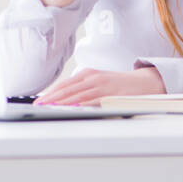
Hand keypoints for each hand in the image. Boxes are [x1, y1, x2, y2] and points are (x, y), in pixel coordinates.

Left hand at [33, 66, 165, 105]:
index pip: (65, 84)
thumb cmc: (119, 84)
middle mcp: (93, 77)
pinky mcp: (111, 94)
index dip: (50, 92)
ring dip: (62, 102)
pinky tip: (72, 108)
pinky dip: (82, 104)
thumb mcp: (99, 81)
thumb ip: (83, 88)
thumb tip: (65, 100)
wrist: (145, 82)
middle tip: (38, 105)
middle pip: (68, 88)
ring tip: (49, 108)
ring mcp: (102, 85)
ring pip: (78, 94)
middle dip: (51, 98)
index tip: (39, 100)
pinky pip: (93, 100)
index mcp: (88, 74)